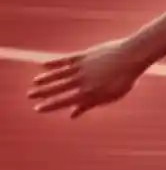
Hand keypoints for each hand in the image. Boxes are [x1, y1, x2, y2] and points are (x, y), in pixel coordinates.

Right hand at [28, 39, 149, 117]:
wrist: (132, 56)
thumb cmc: (124, 79)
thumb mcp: (109, 96)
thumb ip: (90, 105)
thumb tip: (72, 114)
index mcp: (89, 93)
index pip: (64, 101)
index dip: (50, 105)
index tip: (38, 108)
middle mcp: (82, 81)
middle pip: (58, 88)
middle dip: (43, 92)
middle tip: (29, 96)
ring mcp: (82, 67)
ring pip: (59, 74)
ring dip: (46, 79)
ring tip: (34, 83)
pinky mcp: (83, 55)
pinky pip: (65, 60)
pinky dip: (54, 63)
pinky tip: (43, 65)